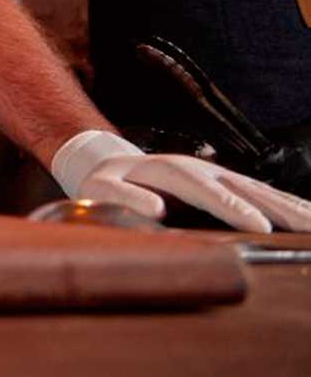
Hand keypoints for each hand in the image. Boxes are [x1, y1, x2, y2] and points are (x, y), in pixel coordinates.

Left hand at [51, 129, 310, 233]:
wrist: (110, 165)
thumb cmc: (104, 185)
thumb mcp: (101, 190)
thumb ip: (124, 199)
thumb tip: (155, 210)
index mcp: (169, 171)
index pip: (206, 192)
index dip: (233, 208)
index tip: (259, 225)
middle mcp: (199, 169)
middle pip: (242, 188)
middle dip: (275, 208)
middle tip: (305, 227)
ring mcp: (216, 174)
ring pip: (258, 190)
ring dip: (288, 206)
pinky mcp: (225, 184)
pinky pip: (260, 193)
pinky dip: (285, 203)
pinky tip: (307, 215)